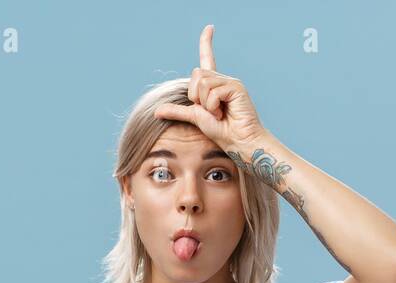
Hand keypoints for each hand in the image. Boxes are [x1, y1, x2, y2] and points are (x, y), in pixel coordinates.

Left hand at [152, 24, 265, 152]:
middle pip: (197, 74)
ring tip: (218, 113)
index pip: (208, 58)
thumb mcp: (195, 118)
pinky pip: (213, 91)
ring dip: (205, 103)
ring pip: (203, 83)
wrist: (239, 142)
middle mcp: (223, 79)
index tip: (210, 27)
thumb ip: (177, 112)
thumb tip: (156, 111)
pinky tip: (223, 113)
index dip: (206, 42)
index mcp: (214, 84)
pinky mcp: (236, 87)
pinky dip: (213, 106)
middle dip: (196, 96)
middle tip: (211, 111)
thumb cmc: (222, 132)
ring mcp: (230, 82)